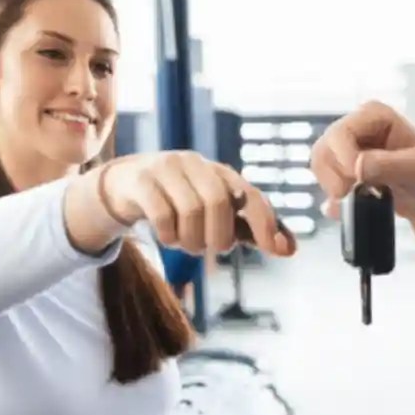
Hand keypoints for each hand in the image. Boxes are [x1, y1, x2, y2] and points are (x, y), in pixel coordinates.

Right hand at [97, 150, 295, 256]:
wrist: (124, 186)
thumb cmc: (179, 203)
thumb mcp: (215, 214)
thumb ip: (249, 230)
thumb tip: (290, 249)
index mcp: (220, 172)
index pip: (250, 194)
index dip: (265, 222)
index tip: (275, 250)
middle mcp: (196, 164)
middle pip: (219, 202)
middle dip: (219, 236)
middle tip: (209, 249)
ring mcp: (167, 168)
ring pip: (191, 210)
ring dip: (191, 240)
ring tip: (186, 245)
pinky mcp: (141, 180)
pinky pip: (162, 214)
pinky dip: (169, 235)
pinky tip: (167, 237)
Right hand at [310, 101, 414, 222]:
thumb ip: (390, 166)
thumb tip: (357, 166)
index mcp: (375, 114)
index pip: (341, 132)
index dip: (344, 159)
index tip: (360, 181)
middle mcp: (358, 126)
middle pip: (324, 149)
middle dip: (337, 177)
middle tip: (358, 193)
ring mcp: (349, 148)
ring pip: (320, 166)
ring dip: (335, 188)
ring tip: (361, 198)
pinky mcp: (345, 168)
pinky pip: (325, 181)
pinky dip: (335, 197)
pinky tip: (352, 206)